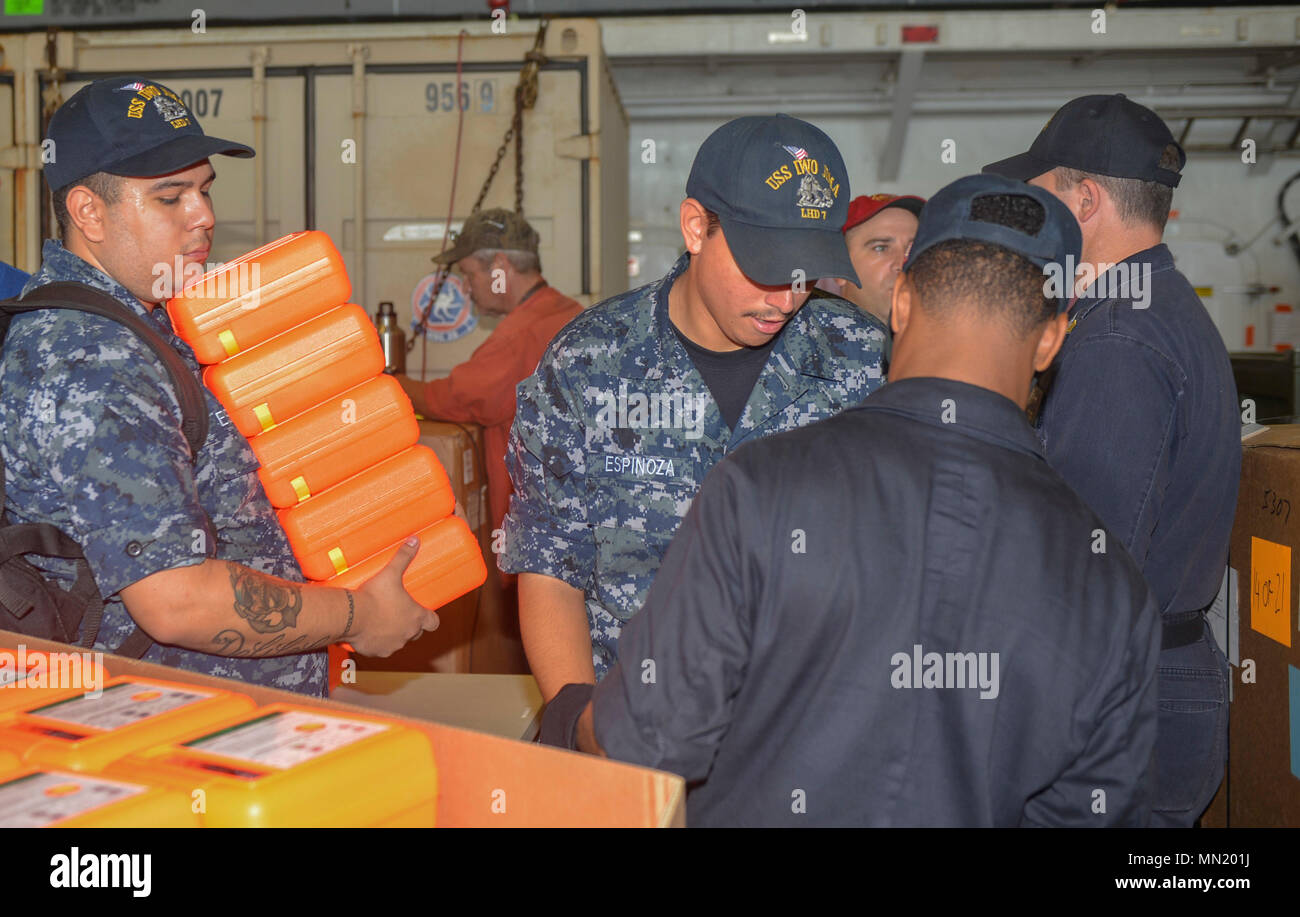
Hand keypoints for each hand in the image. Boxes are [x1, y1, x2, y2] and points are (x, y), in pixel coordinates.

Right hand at [348, 536, 438, 655]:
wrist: (351, 616)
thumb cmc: (374, 596)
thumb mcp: (391, 573)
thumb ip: (403, 557)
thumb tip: (414, 539)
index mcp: (416, 617)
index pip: (433, 622)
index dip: (430, 617)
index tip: (424, 612)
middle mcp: (408, 634)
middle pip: (416, 633)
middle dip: (410, 625)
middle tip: (398, 613)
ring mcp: (393, 645)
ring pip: (398, 641)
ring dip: (393, 634)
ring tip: (381, 621)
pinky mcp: (377, 652)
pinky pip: (381, 649)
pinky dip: (377, 643)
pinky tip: (369, 633)